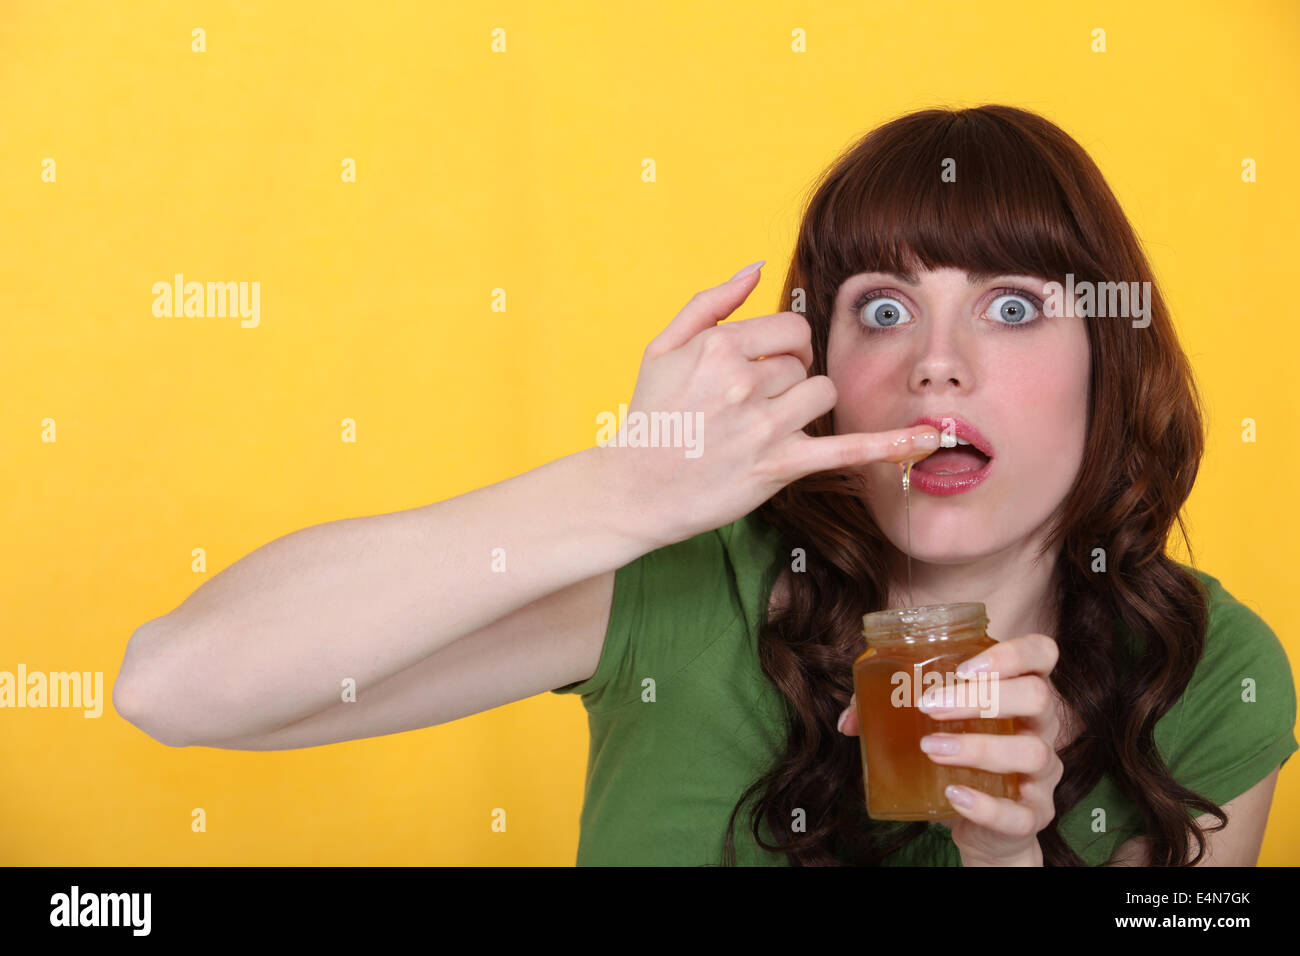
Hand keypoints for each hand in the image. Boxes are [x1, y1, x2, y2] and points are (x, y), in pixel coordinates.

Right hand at [604, 261, 941, 549]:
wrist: (632, 491)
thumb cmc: (649, 420)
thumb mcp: (663, 348)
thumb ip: (710, 302)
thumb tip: (754, 266)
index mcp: (721, 346)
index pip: (790, 330)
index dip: (782, 350)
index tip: (761, 372)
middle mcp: (746, 381)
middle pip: (806, 363)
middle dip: (787, 380)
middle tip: (750, 409)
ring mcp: (765, 424)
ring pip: (823, 396)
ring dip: (805, 408)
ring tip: (768, 429)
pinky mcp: (779, 466)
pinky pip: (847, 450)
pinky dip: (892, 445)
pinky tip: (931, 439)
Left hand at [838, 633, 1067, 866]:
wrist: (987, 827)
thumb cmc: (962, 761)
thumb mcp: (935, 726)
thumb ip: (892, 712)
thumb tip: (848, 719)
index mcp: (1021, 692)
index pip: (1042, 654)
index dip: (1012, 654)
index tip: (964, 667)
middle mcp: (1041, 727)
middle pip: (1038, 696)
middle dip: (983, 697)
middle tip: (930, 706)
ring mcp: (1043, 774)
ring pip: (1032, 752)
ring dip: (978, 747)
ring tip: (931, 748)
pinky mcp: (1034, 815)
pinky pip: (1021, 813)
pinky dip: (986, 805)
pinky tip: (955, 795)